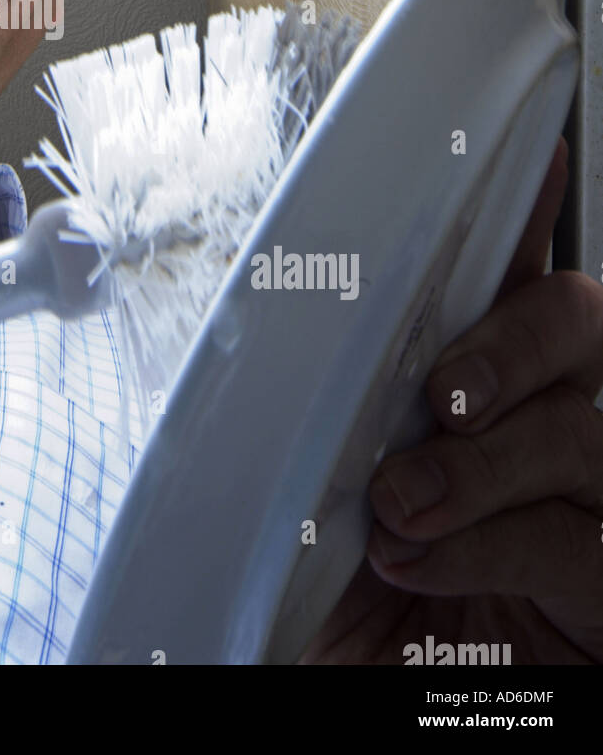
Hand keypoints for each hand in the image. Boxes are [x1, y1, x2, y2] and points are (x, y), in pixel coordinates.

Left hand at [302, 136, 602, 663]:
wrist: (343, 690)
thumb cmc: (341, 607)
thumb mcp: (316, 502)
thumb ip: (324, 418)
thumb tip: (273, 336)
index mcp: (490, 407)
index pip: (523, 294)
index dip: (531, 221)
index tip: (535, 153)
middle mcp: (560, 449)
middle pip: (585, 330)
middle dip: (512, 339)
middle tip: (437, 393)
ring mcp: (597, 519)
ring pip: (586, 435)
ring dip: (484, 462)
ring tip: (401, 503)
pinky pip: (583, 547)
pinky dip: (492, 545)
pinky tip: (427, 562)